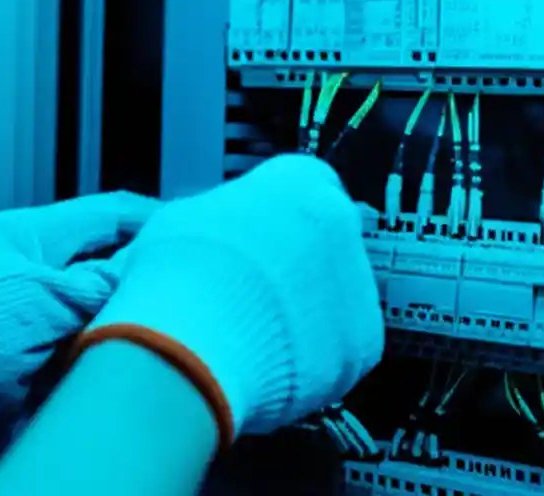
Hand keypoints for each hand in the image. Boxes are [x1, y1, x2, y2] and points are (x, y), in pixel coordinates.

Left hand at [0, 191, 159, 483]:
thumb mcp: (43, 300)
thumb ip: (98, 285)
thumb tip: (139, 274)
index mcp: (31, 234)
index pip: (106, 213)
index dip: (151, 220)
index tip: (189, 233)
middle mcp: (31, 264)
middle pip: (104, 259)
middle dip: (140, 274)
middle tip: (181, 289)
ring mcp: (27, 305)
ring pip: (94, 303)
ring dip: (118, 315)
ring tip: (155, 324)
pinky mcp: (25, 346)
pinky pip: (76, 340)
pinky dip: (96, 346)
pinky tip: (116, 355)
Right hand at [77, 155, 382, 446]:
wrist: (196, 346)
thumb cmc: (178, 274)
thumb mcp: (181, 220)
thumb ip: (219, 218)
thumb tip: (218, 233)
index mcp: (296, 180)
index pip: (302, 184)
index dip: (276, 217)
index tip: (254, 239)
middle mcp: (340, 222)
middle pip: (324, 242)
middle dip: (295, 267)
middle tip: (251, 295)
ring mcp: (358, 283)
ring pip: (336, 297)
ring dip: (306, 314)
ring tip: (254, 338)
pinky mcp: (364, 341)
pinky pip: (340, 348)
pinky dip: (313, 360)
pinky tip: (271, 363)